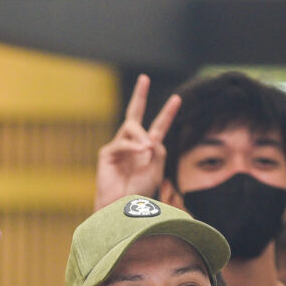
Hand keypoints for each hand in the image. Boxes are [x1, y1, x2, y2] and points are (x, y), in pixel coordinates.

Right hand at [95, 74, 180, 208]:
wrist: (122, 207)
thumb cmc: (140, 192)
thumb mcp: (157, 169)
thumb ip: (158, 150)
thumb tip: (150, 136)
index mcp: (147, 149)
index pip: (159, 126)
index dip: (168, 113)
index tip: (177, 99)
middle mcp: (132, 144)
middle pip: (135, 114)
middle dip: (140, 96)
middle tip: (144, 78)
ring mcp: (119, 147)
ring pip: (131, 127)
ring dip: (141, 136)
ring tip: (147, 148)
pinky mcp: (107, 153)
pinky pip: (122, 142)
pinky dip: (132, 146)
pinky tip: (141, 151)